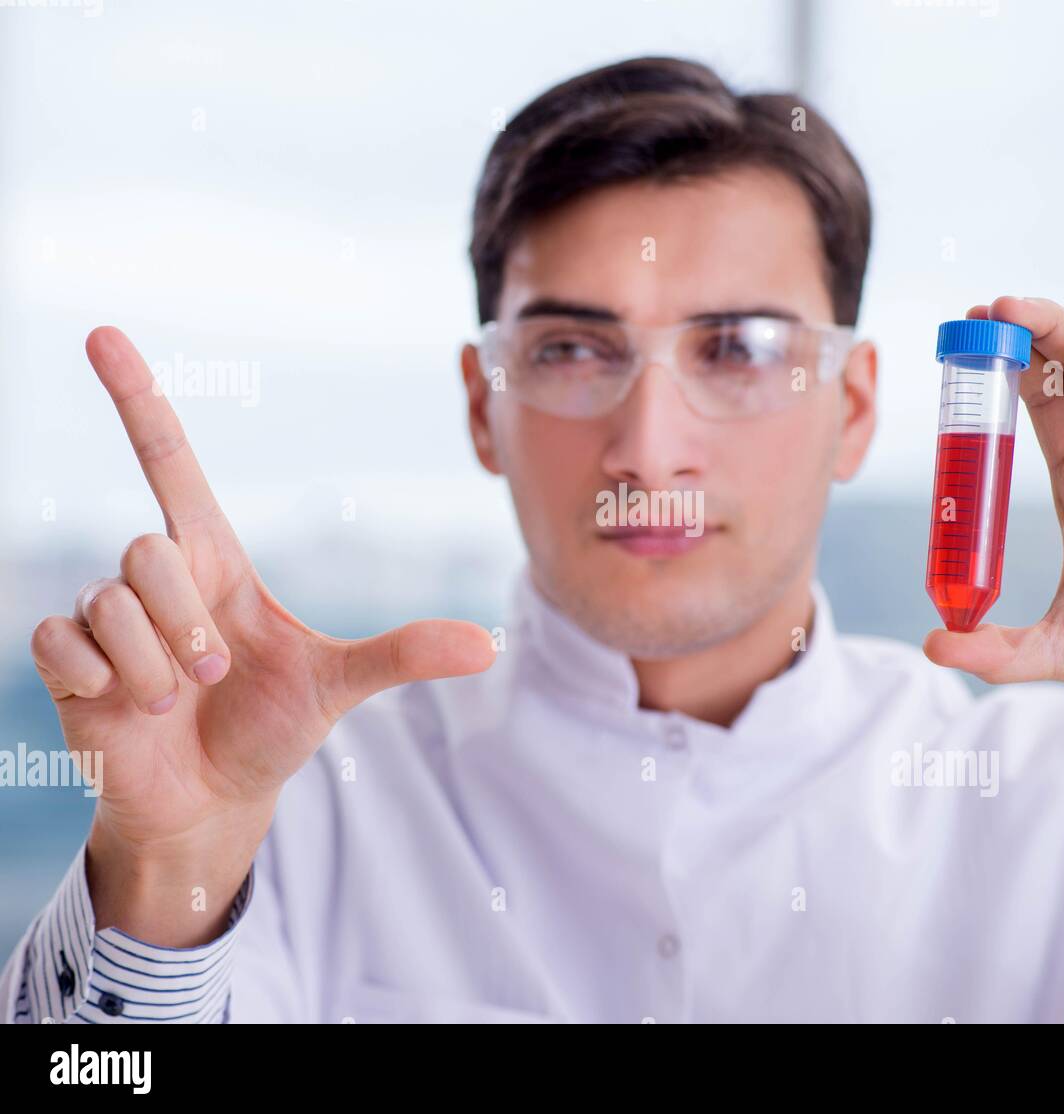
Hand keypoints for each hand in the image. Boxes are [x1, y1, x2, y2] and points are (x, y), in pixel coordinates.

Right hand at [31, 327, 495, 940]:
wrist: (214, 801)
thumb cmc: (270, 728)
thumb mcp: (338, 684)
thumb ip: (403, 654)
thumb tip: (489, 644)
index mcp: (214, 560)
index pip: (168, 461)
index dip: (137, 398)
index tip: (103, 333)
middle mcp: (155, 576)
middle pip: (146, 546)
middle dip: (186, 622)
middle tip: (215, 672)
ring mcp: (105, 617)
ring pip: (109, 599)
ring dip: (155, 664)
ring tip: (178, 700)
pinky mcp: (67, 661)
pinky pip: (60, 640)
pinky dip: (103, 681)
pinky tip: (126, 708)